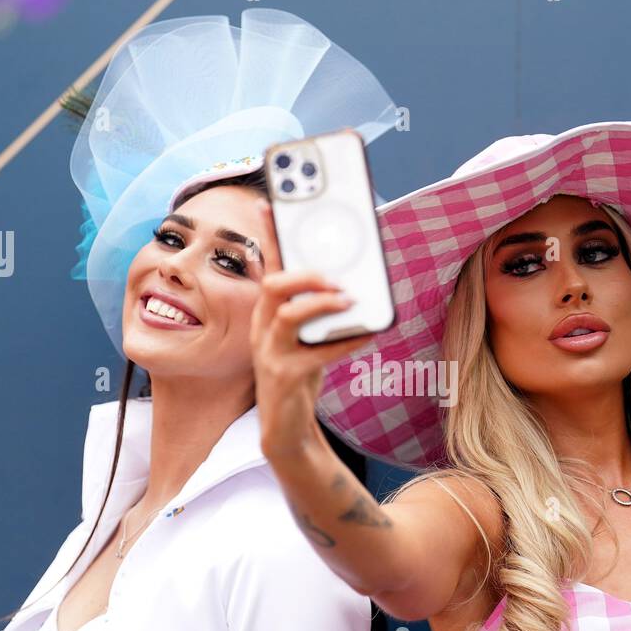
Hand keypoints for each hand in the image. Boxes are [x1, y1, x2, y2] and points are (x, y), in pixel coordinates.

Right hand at [249, 196, 374, 461]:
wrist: (286, 430)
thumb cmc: (301, 375)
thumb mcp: (309, 336)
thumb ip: (323, 310)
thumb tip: (358, 283)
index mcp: (266, 313)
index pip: (267, 265)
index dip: (268, 233)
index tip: (271, 200)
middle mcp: (262, 329)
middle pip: (273, 285)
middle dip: (305, 273)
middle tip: (337, 275)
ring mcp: (269, 354)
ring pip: (287, 315)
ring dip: (321, 303)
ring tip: (350, 300)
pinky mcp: (284, 378)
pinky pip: (314, 354)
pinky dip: (344, 341)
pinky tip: (368, 333)